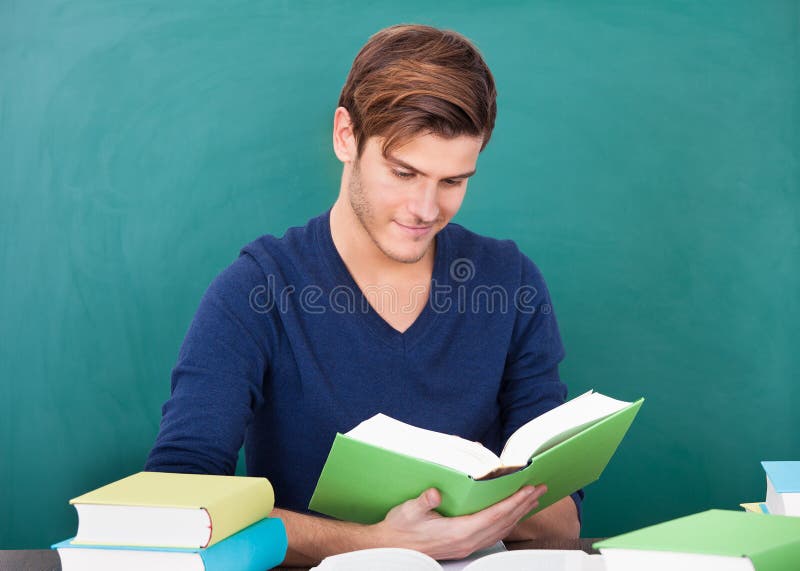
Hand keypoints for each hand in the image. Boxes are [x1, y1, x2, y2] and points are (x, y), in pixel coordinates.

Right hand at [369, 484, 547, 559]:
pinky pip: (493, 534)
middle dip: (524, 505)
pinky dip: (507, 522)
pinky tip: (512, 515)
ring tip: (532, 500)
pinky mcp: (464, 546)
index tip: (528, 489)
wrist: (391, 546)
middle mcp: (467, 542)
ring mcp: (466, 546)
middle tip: (540, 489)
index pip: (494, 515)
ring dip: (519, 514)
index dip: (514, 501)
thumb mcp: (408, 510)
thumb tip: (434, 493)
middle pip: (504, 522)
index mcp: (458, 532)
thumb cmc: (400, 527)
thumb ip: (423, 502)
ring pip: (501, 530)